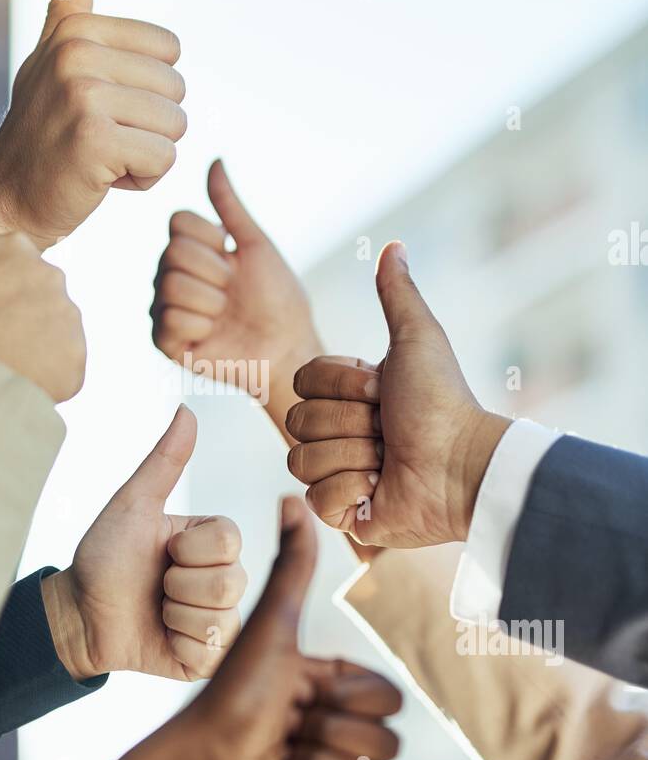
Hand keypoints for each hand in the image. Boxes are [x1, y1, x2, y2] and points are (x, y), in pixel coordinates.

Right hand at [0, 0, 186, 247]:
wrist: (8, 200)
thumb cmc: (39, 134)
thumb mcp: (48, 61)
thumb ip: (66, 9)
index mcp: (76, 29)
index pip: (169, 50)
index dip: (148, 88)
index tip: (103, 107)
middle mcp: (77, 53)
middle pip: (176, 89)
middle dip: (150, 125)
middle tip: (101, 138)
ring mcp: (84, 95)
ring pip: (175, 126)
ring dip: (147, 153)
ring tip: (102, 157)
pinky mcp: (95, 139)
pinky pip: (164, 158)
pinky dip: (143, 179)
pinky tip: (103, 178)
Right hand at [0, 145, 85, 403]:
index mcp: (17, 247)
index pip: (18, 265)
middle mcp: (50, 277)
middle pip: (40, 296)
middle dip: (17, 315)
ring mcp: (66, 319)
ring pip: (55, 329)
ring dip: (34, 343)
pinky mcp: (76, 359)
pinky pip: (66, 362)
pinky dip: (48, 371)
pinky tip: (17, 375)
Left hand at [42, 405, 246, 681]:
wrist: (78, 613)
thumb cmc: (104, 557)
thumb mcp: (133, 506)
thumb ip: (164, 461)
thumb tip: (187, 410)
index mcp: (213, 543)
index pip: (230, 541)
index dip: (188, 549)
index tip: (163, 551)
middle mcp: (225, 581)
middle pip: (229, 581)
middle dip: (177, 583)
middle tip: (156, 584)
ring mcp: (220, 621)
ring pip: (219, 617)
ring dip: (174, 613)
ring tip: (156, 608)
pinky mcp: (208, 658)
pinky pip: (210, 649)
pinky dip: (177, 640)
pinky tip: (161, 633)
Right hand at [151, 160, 320, 425]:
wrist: (289, 347)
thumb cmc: (279, 298)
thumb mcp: (256, 245)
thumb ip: (230, 206)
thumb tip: (216, 161)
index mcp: (193, 250)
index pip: (178, 222)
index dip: (212, 239)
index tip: (233, 257)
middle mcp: (173, 276)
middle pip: (173, 253)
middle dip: (216, 273)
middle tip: (232, 291)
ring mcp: (167, 308)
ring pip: (171, 286)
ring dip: (211, 302)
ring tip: (226, 314)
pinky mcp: (166, 342)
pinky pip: (168, 321)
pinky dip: (200, 326)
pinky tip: (213, 335)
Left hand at [182, 496, 400, 759]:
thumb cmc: (229, 695)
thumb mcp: (269, 627)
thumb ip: (291, 566)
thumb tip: (292, 495)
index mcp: (326, 689)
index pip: (388, 696)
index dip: (351, 697)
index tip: (305, 693)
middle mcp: (332, 733)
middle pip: (388, 742)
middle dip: (334, 737)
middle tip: (288, 731)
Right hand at [288, 242, 509, 546]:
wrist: (461, 466)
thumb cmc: (441, 403)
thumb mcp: (417, 340)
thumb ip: (397, 295)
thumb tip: (393, 245)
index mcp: (349, 395)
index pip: (304, 381)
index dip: (341, 386)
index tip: (382, 391)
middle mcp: (338, 432)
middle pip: (299, 420)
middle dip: (349, 424)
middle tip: (388, 430)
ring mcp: (337, 473)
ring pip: (302, 460)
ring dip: (353, 457)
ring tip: (388, 462)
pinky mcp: (342, 514)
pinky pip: (317, 499)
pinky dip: (353, 492)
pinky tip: (381, 490)